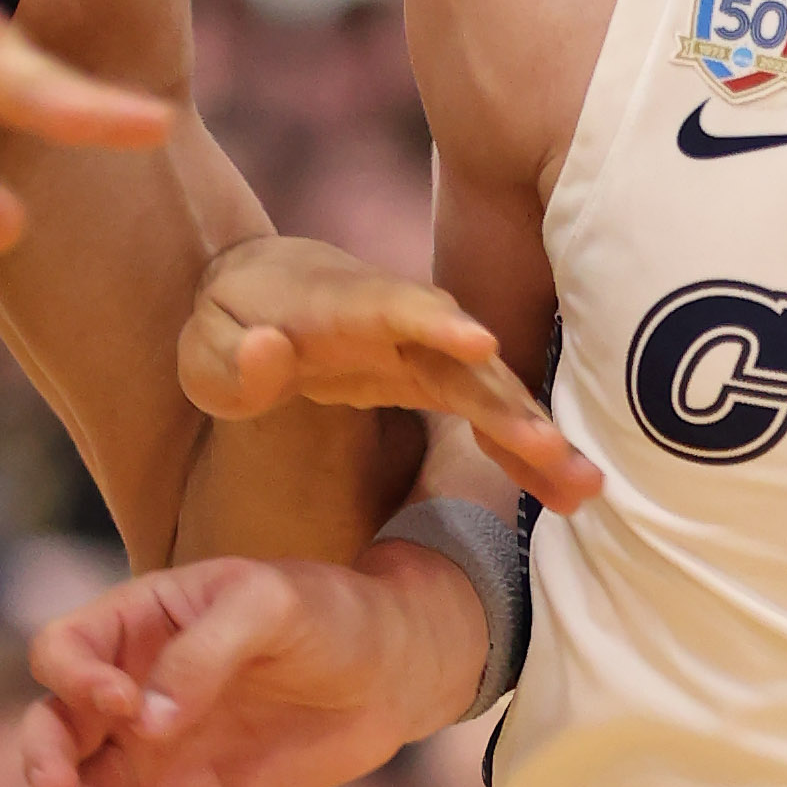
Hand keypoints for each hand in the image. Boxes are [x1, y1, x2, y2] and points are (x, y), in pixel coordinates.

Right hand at [27, 544, 488, 786]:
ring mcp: (154, 755)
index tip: (123, 704)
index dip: (73, 680)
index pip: (62, 652)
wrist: (391, 673)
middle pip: (51, 731)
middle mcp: (126, 694)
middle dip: (43, 765)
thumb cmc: (327, 615)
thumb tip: (144, 723)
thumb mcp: (269, 606)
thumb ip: (204, 653)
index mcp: (132, 627)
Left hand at [179, 232, 601, 506]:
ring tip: (584, 486)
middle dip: (509, 400)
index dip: (434, 324)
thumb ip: (230, 359)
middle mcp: (397, 316)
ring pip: (491, 386)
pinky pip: (489, 410)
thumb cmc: (225, 326)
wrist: (260, 295)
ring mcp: (425, 345)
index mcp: (335, 302)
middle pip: (463, 357)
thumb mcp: (202, 349)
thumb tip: (267, 351)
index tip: (481, 344)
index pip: (389, 307)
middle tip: (552, 450)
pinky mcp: (439, 374)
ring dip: (536, 432)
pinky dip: (523, 447)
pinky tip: (567, 491)